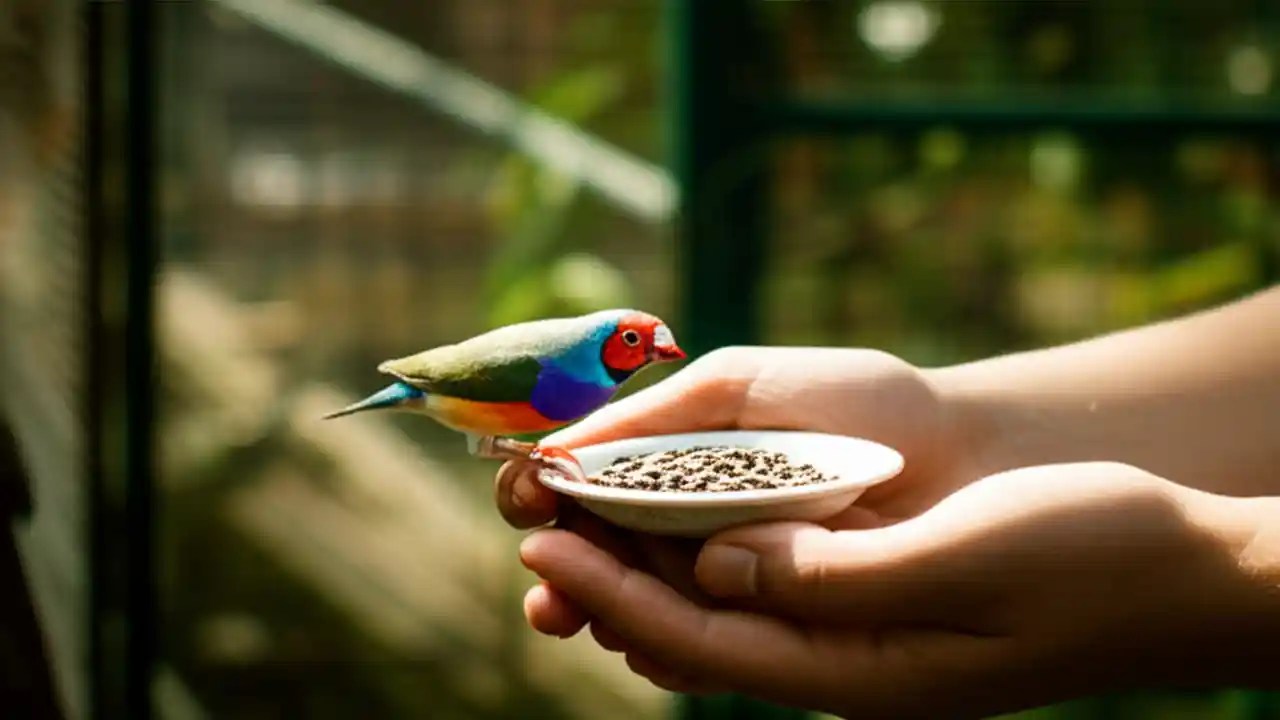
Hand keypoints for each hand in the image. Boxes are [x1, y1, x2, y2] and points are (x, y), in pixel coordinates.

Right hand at [493, 347, 986, 634]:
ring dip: (599, 614)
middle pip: (593, 557)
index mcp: (668, 460)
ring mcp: (723, 578)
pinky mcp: (768, 624)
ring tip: (584, 611)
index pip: (578, 484)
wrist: (959, 455)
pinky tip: (649, 639)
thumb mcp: (740, 388)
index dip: (540, 494)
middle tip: (547, 587)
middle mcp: (683, 523)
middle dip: (559, 576)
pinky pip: (702, 648)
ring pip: (638, 609)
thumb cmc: (854, 404)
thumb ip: (655, 417)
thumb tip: (559, 447)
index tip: (531, 498)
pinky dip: (667, 646)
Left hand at [518, 462, 1279, 718]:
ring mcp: (861, 642)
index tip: (542, 535)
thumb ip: (834, 575)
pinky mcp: (878, 605)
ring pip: (722, 607)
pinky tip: (679, 514)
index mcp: (861, 672)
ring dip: (648, 557)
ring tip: (579, 506)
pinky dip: (708, 548)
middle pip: (693, 627)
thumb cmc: (1092, 560)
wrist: (1184, 575)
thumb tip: (719, 563)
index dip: (613, 587)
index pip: (702, 635)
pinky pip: (768, 587)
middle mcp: (846, 668)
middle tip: (533, 510)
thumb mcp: (963, 562)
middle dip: (608, 572)